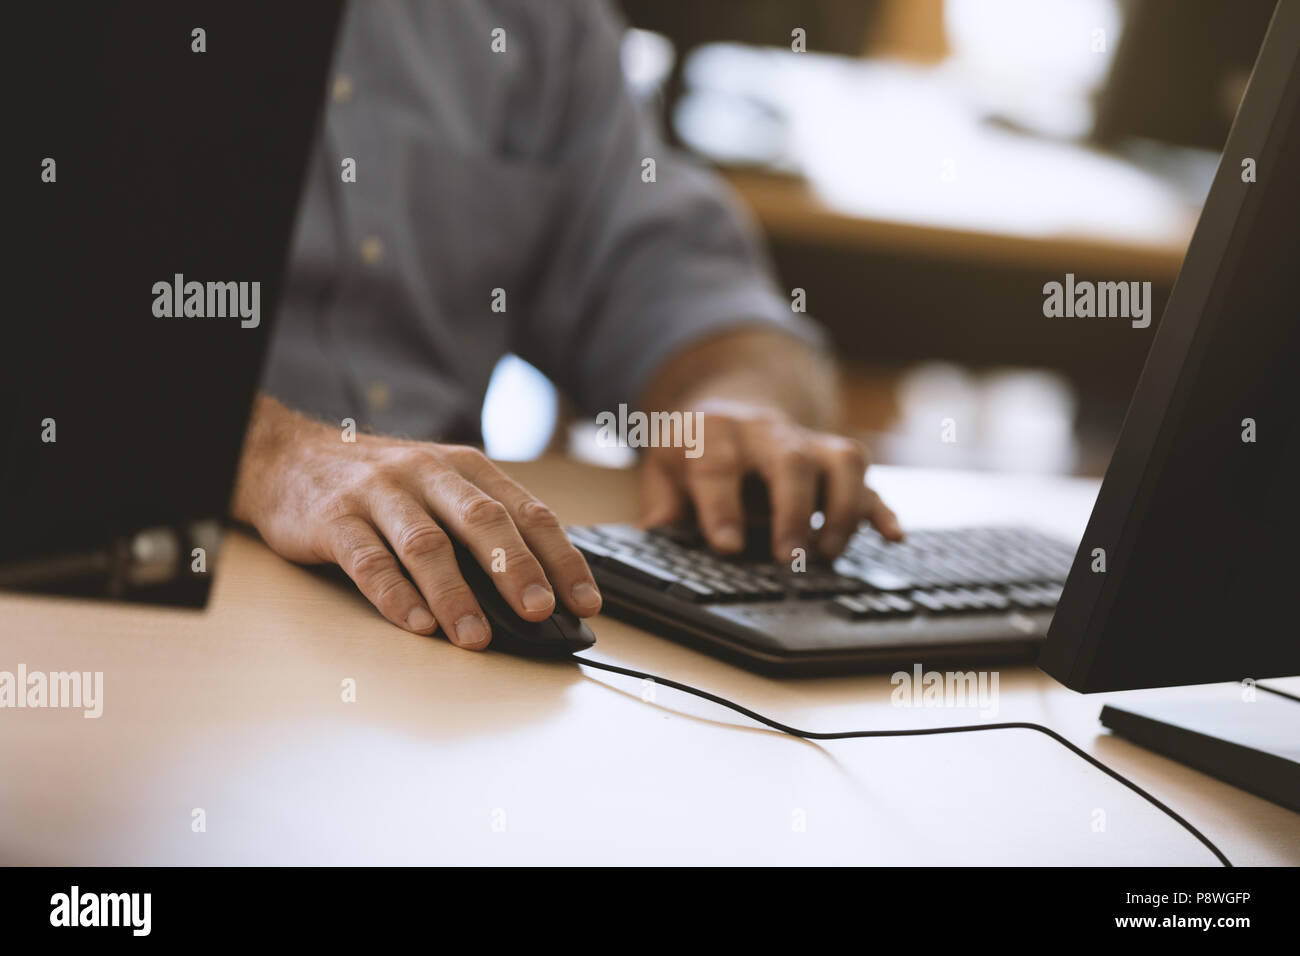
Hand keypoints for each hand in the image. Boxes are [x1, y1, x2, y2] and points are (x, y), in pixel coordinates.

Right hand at [231, 395, 600, 648]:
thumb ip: (482, 529)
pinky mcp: (335, 518)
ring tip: (476, 637)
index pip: (527, 512)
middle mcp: (428, 474)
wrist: (290, 458)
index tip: (585, 602)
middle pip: (483, 522)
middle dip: (517, 570)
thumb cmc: (382, 485)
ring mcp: (380, 493)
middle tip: (538, 612)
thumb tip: (537, 594)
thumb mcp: (440, 488)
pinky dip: (395, 595)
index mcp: (466, 468)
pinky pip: (369, 560)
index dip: (561, 558)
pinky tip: (416, 624)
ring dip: (455, 594)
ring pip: (426, 544)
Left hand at [638, 399, 901, 561]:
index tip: (728, 547)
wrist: (729, 407)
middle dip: (794, 509)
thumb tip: (655, 538)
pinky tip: (891, 536)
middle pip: (790, 460)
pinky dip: (880, 507)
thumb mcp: (663, 467)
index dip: (723, 508)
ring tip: (827, 554)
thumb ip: (663, 503)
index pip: (718, 467)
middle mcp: (765, 432)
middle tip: (790, 559)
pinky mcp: (834, 459)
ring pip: (840, 460)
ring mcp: (806, 442)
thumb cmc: (695, 450)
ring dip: (842, 509)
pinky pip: (866, 478)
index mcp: (713, 433)